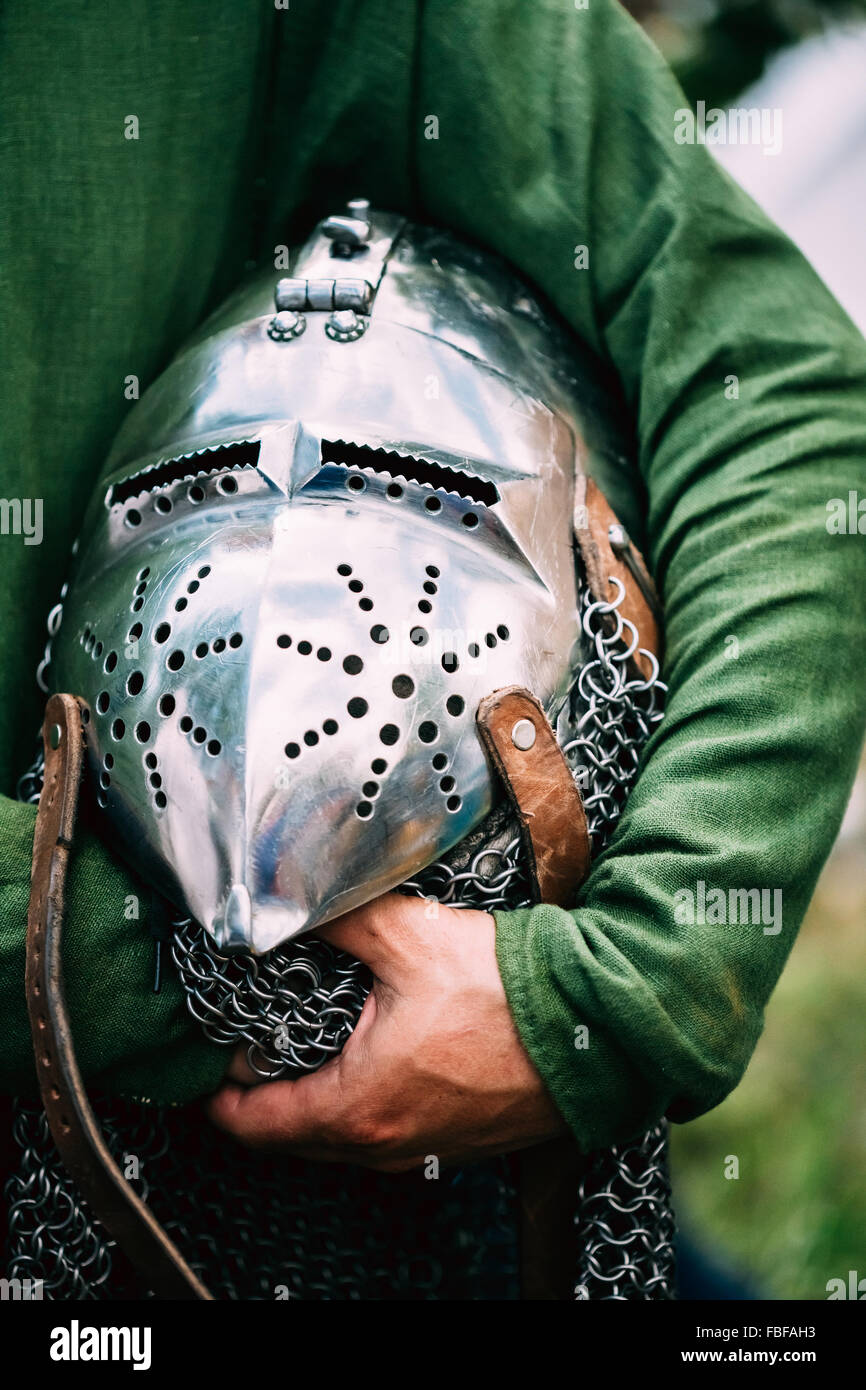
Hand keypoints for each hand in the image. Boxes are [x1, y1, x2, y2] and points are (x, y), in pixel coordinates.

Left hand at [206, 892, 566, 1170]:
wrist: (595, 1029)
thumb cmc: (506, 993)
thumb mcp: (411, 937)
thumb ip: (341, 916)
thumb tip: (292, 899)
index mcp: (357, 1105)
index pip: (253, 1124)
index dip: (220, 1092)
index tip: (213, 1058)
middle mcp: (383, 1144)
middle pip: (290, 1138)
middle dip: (262, 1097)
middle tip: (252, 1046)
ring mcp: (421, 1150)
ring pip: (338, 1139)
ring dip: (313, 1100)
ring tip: (307, 1045)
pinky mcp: (454, 1141)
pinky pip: (383, 1134)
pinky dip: (360, 1104)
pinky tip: (371, 1056)